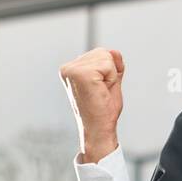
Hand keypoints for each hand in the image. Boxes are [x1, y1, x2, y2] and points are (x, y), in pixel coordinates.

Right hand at [59, 47, 124, 162]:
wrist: (99, 129)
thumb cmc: (103, 109)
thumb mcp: (110, 81)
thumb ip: (113, 65)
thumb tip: (114, 51)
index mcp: (71, 69)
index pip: (101, 53)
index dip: (109, 71)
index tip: (100, 89)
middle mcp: (67, 67)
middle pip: (104, 53)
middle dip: (110, 73)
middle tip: (101, 92)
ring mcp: (71, 70)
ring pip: (107, 57)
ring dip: (111, 76)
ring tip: (100, 92)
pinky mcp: (80, 74)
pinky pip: (108, 65)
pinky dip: (111, 79)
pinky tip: (101, 91)